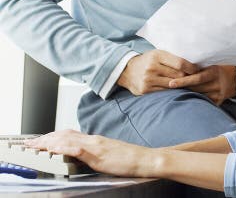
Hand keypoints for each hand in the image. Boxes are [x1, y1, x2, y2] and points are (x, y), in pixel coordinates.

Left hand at [25, 130, 149, 177]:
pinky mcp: (98, 154)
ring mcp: (95, 145)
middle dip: (45, 138)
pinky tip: (53, 149)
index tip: (40, 140)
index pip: (69, 135)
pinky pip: (76, 149)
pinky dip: (62, 148)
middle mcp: (93, 139)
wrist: (145, 159)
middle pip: (64, 135)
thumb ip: (94, 153)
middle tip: (30, 142)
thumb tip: (81, 156)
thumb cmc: (131, 159)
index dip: (53, 137)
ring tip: (35, 145)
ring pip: (67, 139)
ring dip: (48, 141)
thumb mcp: (109, 154)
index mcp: (96, 140)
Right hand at [118, 50, 198, 95]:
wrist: (127, 70)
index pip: (180, 63)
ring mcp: (148, 80)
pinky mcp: (145, 90)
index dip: (192, 68)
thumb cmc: (149, 60)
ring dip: (181, 85)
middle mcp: (152, 68)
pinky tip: (176, 88)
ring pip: (172, 85)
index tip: (198, 70)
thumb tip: (194, 63)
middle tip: (196, 78)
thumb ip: (173, 58)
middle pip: (178, 75)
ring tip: (188, 83)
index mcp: (157, 55)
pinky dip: (172, 90)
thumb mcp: (159, 53)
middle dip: (188, 77)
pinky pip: (165, 92)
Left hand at [167, 65, 235, 105]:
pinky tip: (185, 101)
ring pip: (198, 97)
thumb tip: (177, 65)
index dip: (184, 81)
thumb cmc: (217, 69)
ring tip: (172, 95)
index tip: (171, 83)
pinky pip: (203, 103)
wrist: (235, 79)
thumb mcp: (210, 64)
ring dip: (186, 96)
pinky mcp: (218, 102)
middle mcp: (217, 84)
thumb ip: (197, 66)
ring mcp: (218, 94)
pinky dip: (194, 101)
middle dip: (181, 89)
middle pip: (195, 89)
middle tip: (166, 89)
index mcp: (214, 72)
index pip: (197, 78)